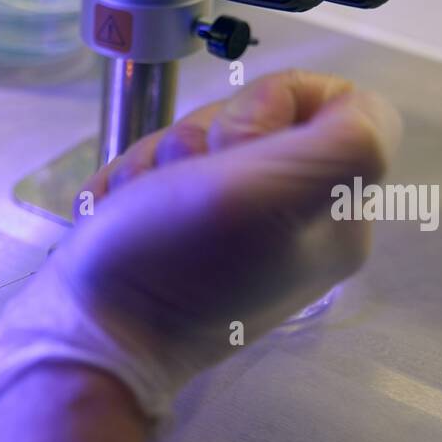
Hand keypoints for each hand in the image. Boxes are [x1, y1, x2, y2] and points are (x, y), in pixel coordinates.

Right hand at [0, 70, 403, 416]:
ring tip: (137, 205)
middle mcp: (296, 227)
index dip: (271, 105)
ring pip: (200, 142)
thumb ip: (354, 137)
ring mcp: (235, 236)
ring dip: (154, 160)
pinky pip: (160, 174)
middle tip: (174, 184)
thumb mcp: (287, 188)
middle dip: (199, 137)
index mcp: (339, 218)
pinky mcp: (181, 243)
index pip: (337, 104)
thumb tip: (336, 111)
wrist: (86, 338)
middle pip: (259, 119)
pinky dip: (131, 184)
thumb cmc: (175, 262)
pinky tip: (120, 214)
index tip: (229, 151)